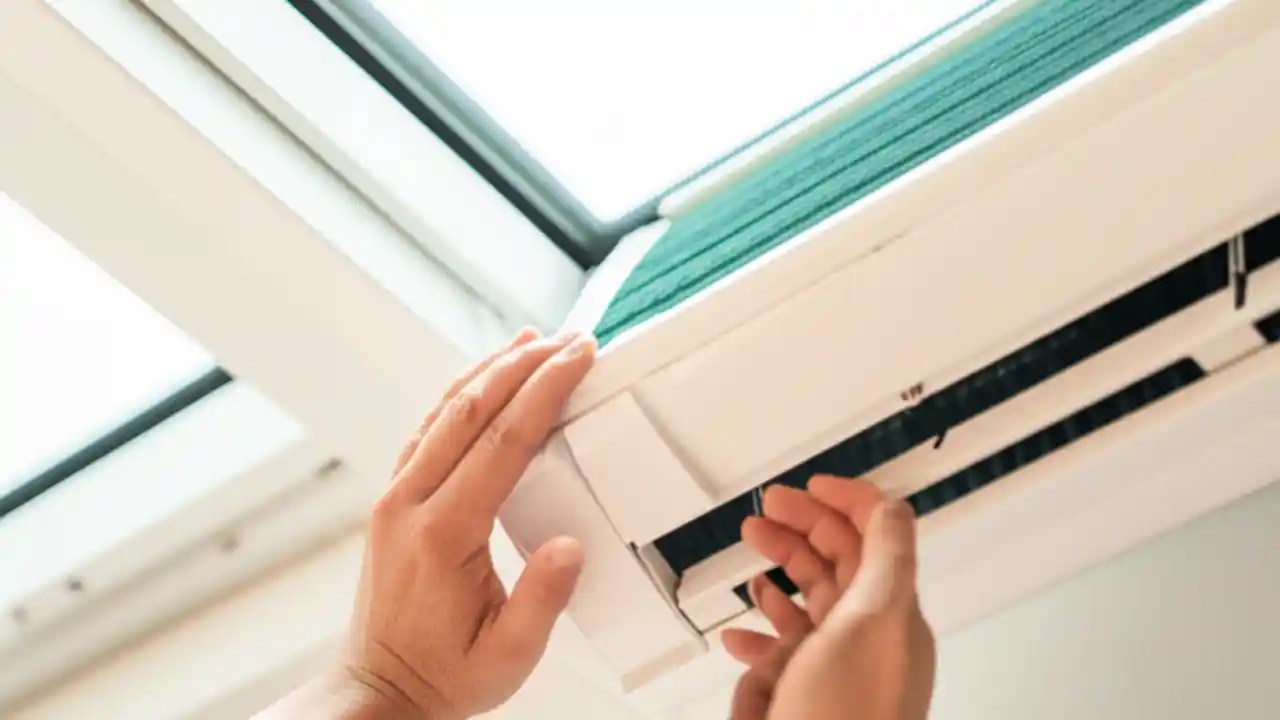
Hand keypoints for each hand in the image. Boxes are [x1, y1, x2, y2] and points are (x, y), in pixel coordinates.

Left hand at [343, 328, 595, 718]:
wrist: (380, 689)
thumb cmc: (443, 676)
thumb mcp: (508, 655)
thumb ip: (542, 600)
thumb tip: (569, 545)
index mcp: (443, 534)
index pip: (502, 442)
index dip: (544, 392)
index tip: (576, 358)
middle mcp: (409, 504)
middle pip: (470, 410)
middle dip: (523, 365)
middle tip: (566, 338)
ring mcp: (395, 498)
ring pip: (443, 412)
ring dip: (489, 371)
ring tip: (529, 341)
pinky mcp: (393, 501)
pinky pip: (427, 431)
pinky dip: (460, 396)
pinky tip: (483, 383)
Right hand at [722, 477, 935, 719]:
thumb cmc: (847, 714)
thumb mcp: (875, 621)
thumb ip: (887, 559)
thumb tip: (893, 506)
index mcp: (888, 612)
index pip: (877, 539)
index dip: (847, 503)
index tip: (812, 485)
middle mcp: (862, 635)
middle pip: (837, 562)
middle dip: (802, 525)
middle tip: (769, 506)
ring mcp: (829, 664)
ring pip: (806, 602)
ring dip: (779, 567)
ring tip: (751, 542)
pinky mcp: (797, 693)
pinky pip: (775, 651)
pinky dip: (755, 630)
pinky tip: (739, 630)